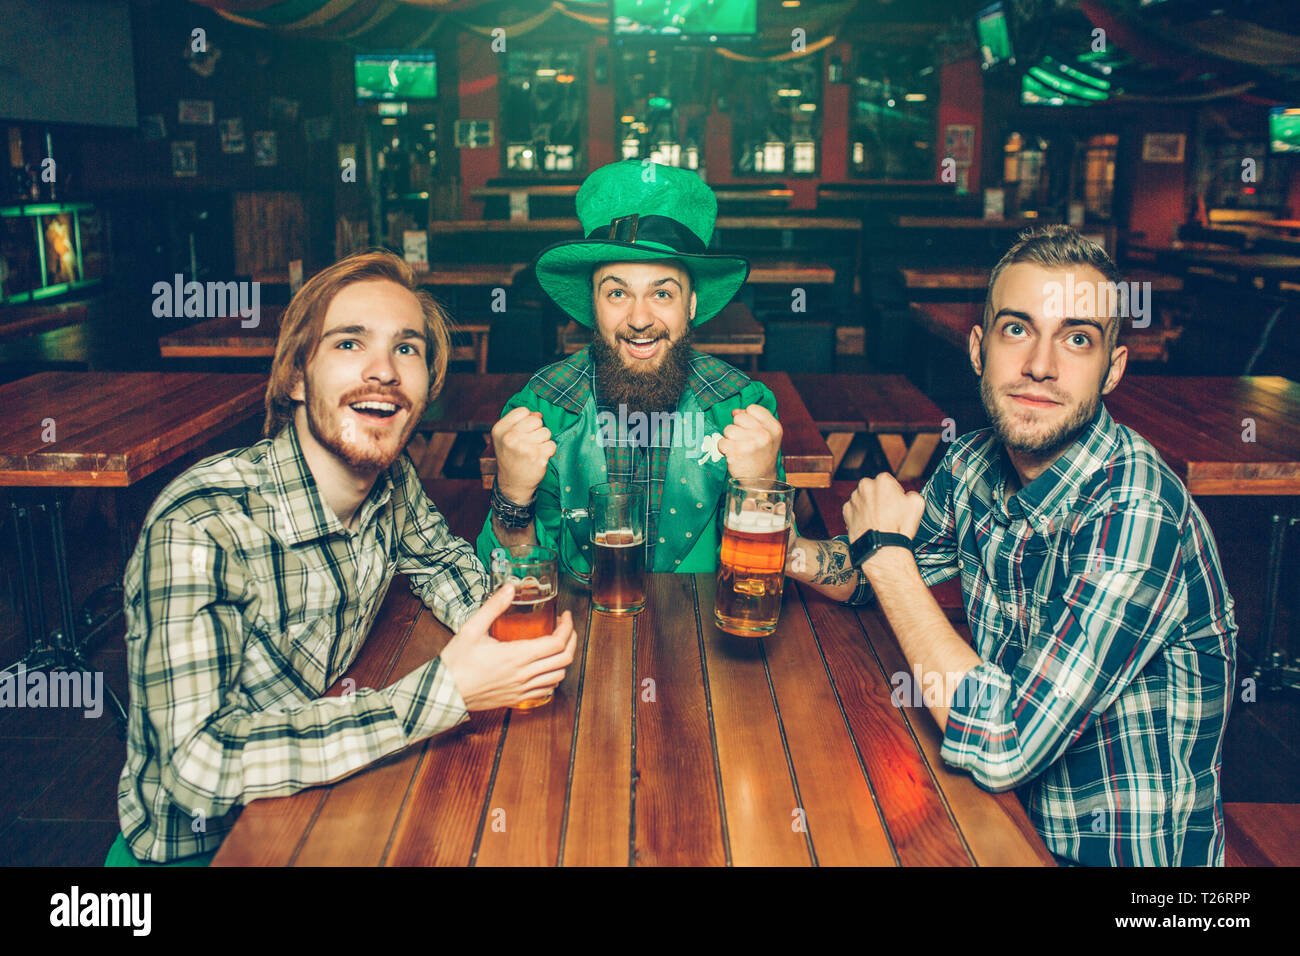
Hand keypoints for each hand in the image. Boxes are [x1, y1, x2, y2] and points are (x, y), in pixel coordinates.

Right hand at [438, 583, 577, 710]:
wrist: (444, 693)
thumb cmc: (456, 662)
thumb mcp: (471, 629)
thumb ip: (493, 607)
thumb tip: (509, 587)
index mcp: (516, 655)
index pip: (557, 642)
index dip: (567, 627)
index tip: (565, 616)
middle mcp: (524, 674)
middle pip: (564, 659)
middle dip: (572, 640)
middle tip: (567, 628)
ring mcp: (522, 689)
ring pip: (558, 677)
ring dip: (564, 660)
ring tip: (558, 646)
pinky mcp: (517, 700)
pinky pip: (546, 691)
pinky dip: (553, 678)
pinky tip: (546, 668)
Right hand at [492, 407, 555, 503]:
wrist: (513, 483)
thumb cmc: (511, 457)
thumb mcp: (505, 436)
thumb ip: (519, 421)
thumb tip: (539, 414)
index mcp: (500, 429)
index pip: (523, 411)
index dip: (527, 420)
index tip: (522, 432)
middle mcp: (510, 437)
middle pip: (537, 420)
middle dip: (536, 430)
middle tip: (528, 443)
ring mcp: (524, 447)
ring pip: (546, 432)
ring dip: (543, 441)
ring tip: (532, 451)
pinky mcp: (537, 457)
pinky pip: (552, 445)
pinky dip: (548, 451)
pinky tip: (538, 458)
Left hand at [717, 404, 781, 480]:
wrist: (760, 481)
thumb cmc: (762, 456)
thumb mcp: (768, 435)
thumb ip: (754, 419)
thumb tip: (735, 412)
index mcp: (774, 428)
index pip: (752, 409)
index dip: (748, 418)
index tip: (751, 429)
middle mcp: (764, 435)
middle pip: (738, 418)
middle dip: (738, 428)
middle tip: (744, 441)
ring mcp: (750, 445)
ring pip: (728, 430)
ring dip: (730, 439)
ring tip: (739, 448)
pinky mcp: (736, 454)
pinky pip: (721, 442)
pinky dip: (724, 449)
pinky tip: (733, 455)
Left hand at [842, 473, 925, 544]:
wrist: (882, 548)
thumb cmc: (899, 527)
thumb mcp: (917, 504)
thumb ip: (912, 493)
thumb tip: (907, 495)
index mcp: (882, 480)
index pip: (889, 482)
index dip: (894, 494)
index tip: (897, 504)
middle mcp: (865, 485)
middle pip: (874, 489)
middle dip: (880, 498)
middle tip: (888, 513)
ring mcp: (854, 498)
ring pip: (863, 499)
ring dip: (869, 506)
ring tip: (879, 520)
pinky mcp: (846, 511)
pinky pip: (854, 510)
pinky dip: (860, 515)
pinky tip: (869, 524)